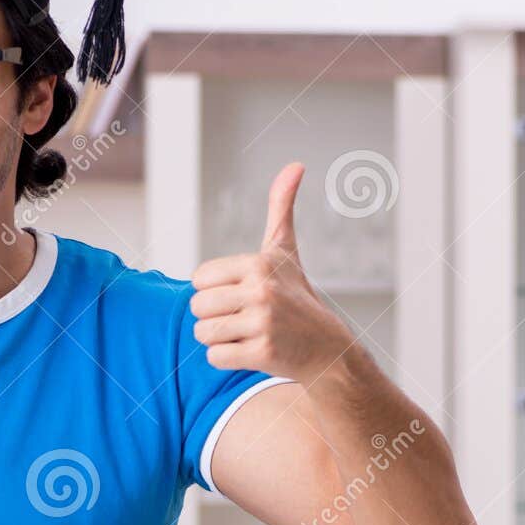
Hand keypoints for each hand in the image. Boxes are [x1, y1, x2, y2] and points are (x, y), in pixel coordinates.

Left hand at [190, 162, 357, 384]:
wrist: (327, 348)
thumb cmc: (297, 297)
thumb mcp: (285, 250)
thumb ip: (281, 207)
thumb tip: (295, 165)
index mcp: (259, 263)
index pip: (199, 280)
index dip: (213, 291)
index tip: (239, 294)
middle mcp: (261, 290)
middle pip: (197, 308)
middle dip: (214, 317)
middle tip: (243, 318)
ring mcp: (263, 323)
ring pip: (202, 334)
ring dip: (218, 339)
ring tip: (246, 334)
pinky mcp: (263, 353)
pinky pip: (214, 357)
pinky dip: (226, 359)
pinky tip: (251, 352)